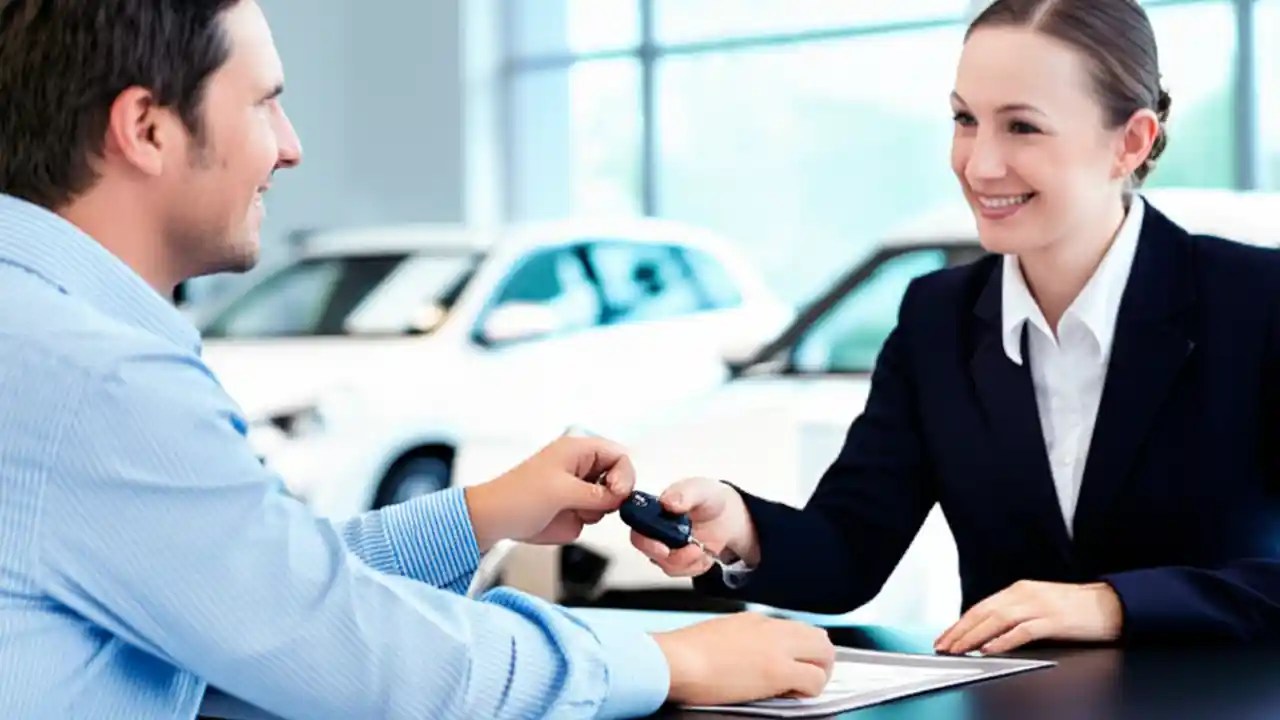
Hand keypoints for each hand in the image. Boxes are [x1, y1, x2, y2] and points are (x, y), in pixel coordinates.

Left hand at [464, 436, 634, 550]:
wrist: (494, 521)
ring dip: (597, 509)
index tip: (618, 493)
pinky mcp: (573, 508)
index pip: (618, 456)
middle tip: (599, 504)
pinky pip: (594, 515)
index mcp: (577, 450)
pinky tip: (567, 518)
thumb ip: (597, 493)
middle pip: (618, 478)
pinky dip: (587, 520)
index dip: (624, 474)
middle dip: (613, 494)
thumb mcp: (561, 491)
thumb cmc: (516, 496)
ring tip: (573, 510)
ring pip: (608, 499)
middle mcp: (581, 467)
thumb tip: (620, 497)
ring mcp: (578, 489)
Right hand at [629, 477, 758, 577]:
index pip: (633, 521)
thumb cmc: (707, 500)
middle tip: (687, 549)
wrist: (726, 517)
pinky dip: (696, 564)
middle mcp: (654, 529)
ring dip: (686, 559)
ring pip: (664, 563)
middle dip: (664, 554)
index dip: (642, 536)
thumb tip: (667, 501)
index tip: (660, 544)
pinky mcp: (677, 562)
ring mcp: (665, 547)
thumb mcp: (701, 490)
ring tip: (701, 547)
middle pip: (645, 547)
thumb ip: (685, 493)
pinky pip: (682, 571)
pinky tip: (704, 552)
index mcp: (652, 508)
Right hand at [653, 613, 835, 705]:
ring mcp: (778, 648)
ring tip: (799, 689)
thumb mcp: (719, 634)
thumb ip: (743, 639)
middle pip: (820, 638)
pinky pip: (814, 681)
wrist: (676, 660)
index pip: (798, 629)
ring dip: (819, 674)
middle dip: (820, 660)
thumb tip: (750, 654)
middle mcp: (772, 629)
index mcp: (756, 621)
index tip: (795, 664)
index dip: (803, 650)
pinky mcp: (778, 671)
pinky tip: (789, 696)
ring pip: (826, 654)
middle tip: (806, 679)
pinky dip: (809, 691)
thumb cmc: (685, 653)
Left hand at [934, 580, 1122, 655]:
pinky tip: (992, 648)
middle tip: (944, 646)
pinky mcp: (1055, 620)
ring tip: (960, 649)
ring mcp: (1040, 606)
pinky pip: (1024, 631)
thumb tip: (987, 632)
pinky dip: (1005, 640)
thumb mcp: (1038, 604)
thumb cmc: (1075, 607)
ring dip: (975, 636)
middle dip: (961, 631)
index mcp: (1019, 590)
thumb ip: (1014, 614)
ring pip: (998, 619)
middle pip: (984, 612)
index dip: (960, 623)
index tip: (945, 637)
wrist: (1111, 603)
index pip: (981, 606)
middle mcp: (1026, 594)